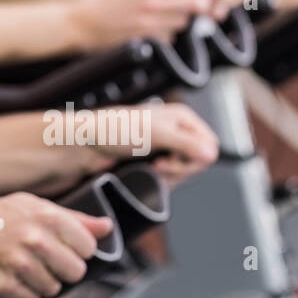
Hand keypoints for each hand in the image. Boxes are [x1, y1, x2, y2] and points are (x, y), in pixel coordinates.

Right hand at [0, 192, 112, 297]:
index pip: (88, 246)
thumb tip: (106, 227)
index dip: (77, 250)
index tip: (64, 247)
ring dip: (42, 282)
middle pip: (75, 271)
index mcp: (45, 215)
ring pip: (55, 288)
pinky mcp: (3, 285)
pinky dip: (25, 292)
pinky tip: (12, 276)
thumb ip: (72, 218)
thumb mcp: (31, 206)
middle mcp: (33, 238)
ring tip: (23, 266)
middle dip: (62, 269)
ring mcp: (18, 263)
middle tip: (44, 260)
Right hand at [72, 0, 226, 48]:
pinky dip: (167, 37)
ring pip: (186, 21)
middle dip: (208, 8)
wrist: (80, 19)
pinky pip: (169, 38)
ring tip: (170, 23)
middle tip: (208, 13)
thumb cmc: (113, 2)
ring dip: (185, 25)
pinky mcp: (142, 34)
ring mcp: (147, 14)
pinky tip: (155, 34)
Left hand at [87, 102, 218, 184]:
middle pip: (199, 161)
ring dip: (169, 175)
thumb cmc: (114, 130)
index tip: (173, 159)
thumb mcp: (154, 134)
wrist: (87, 144)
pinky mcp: (155, 160)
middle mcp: (176, 130)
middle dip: (179, 168)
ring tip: (151, 167)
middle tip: (159, 164)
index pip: (209, 145)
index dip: (195, 157)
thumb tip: (211, 154)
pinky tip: (148, 172)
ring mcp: (166, 146)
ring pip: (185, 171)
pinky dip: (162, 179)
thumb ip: (185, 143)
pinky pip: (171, 177)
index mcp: (182, 118)